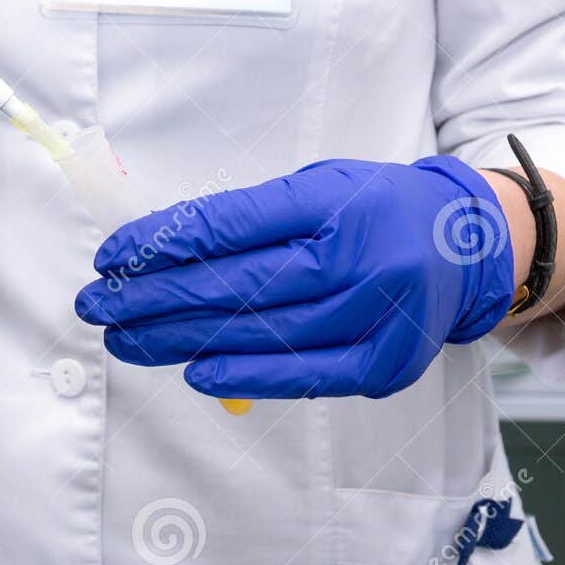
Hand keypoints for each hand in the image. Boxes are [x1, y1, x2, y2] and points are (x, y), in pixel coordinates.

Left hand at [75, 157, 515, 399]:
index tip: (109, 256)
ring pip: (260, 334)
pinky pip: (304, 377)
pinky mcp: (386, 365)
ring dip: (180, 339)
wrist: (468, 246)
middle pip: (236, 285)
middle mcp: (360, 259)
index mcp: (336, 202)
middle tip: (97, 304)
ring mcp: (377, 317)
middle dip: (153, 297)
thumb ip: (250, 218)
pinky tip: (194, 371)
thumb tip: (162, 251)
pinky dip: (245, 377)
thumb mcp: (318, 187)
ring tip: (125, 337)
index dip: (161, 244)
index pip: (230, 226)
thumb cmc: (376, 210)